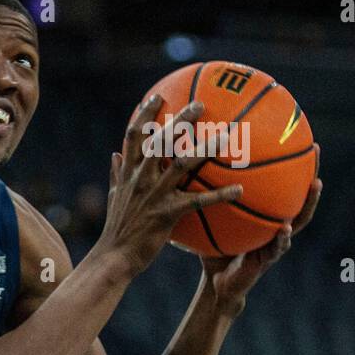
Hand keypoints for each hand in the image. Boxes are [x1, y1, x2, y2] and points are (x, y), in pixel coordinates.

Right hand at [93, 95, 242, 278]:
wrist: (115, 257)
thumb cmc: (118, 228)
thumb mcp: (114, 196)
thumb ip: (116, 173)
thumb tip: (114, 154)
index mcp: (128, 172)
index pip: (134, 135)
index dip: (144, 114)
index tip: (156, 97)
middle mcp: (141, 179)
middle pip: (161, 141)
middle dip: (180, 120)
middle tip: (200, 104)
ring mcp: (154, 195)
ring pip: (182, 164)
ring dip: (206, 148)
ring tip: (227, 135)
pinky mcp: (167, 214)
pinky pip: (198, 201)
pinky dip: (220, 195)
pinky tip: (240, 190)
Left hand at [199, 153, 320, 314]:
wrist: (217, 284)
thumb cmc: (214, 249)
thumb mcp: (206, 220)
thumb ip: (201, 199)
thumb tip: (183, 168)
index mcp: (261, 211)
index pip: (276, 182)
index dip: (283, 160)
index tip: (290, 133)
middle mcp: (272, 222)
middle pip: (295, 192)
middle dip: (308, 170)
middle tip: (316, 148)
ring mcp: (274, 240)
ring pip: (298, 218)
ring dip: (310, 202)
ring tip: (317, 185)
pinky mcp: (267, 260)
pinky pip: (278, 247)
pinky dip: (282, 239)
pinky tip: (284, 229)